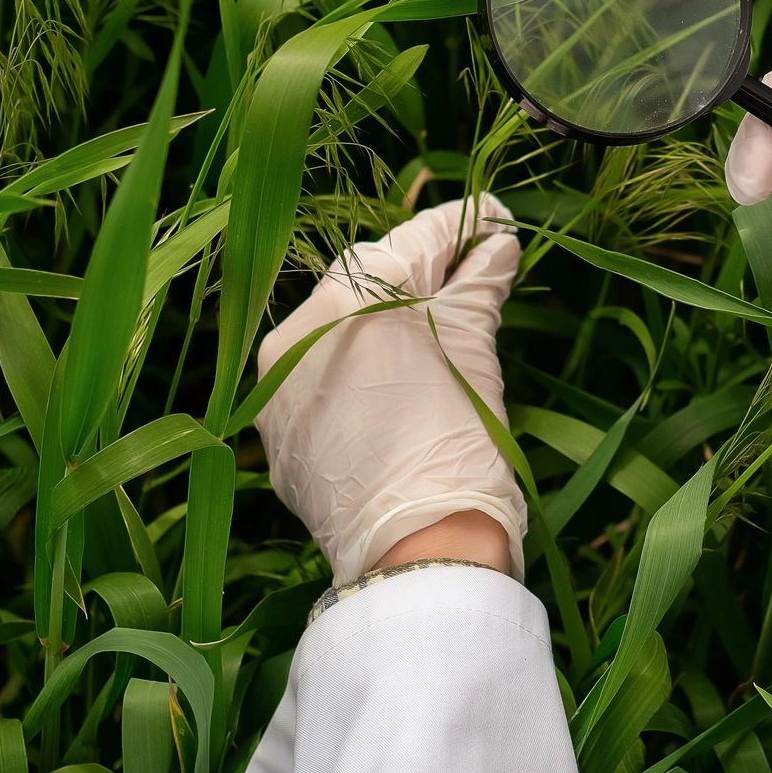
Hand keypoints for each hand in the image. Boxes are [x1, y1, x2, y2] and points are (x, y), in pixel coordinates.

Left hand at [253, 196, 526, 582]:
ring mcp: (278, 385)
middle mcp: (299, 328)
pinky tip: (393, 397)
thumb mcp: (477, 351)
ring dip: (382, 329)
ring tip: (434, 344)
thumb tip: (495, 245)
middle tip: (473, 277)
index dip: (463, 228)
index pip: (416, 239)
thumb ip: (479, 286)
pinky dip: (354, 380)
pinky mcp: (275, 434)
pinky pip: (318, 385)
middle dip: (421, 277)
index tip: (494, 223)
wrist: (419, 549)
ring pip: (337, 333)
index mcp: (353, 295)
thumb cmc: (459, 440)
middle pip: (369, 282)